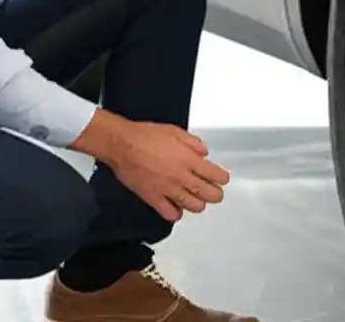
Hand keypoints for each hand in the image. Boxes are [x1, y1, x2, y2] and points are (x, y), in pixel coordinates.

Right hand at [70, 109, 229, 220]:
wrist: (122, 145)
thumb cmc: (146, 135)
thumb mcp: (174, 131)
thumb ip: (193, 143)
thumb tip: (204, 153)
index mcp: (189, 159)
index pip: (216, 176)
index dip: (222, 178)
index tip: (222, 178)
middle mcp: (182, 177)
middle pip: (209, 195)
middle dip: (216, 194)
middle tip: (214, 191)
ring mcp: (168, 190)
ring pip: (194, 206)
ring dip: (198, 203)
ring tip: (195, 197)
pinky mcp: (153, 198)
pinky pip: (171, 214)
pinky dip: (177, 213)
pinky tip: (176, 206)